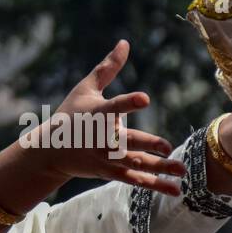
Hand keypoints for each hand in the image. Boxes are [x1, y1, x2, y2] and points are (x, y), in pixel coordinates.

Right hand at [24, 40, 186, 195]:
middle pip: (128, 142)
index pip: (115, 107)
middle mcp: (103, 138)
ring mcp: (106, 158)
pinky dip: (153, 185)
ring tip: (182, 170)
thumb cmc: (70, 114)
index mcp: (98, 114)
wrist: (49, 150)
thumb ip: (107, 68)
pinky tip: (174, 189)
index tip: (144, 99)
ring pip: (136, 163)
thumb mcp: (85, 89)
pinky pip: (134, 179)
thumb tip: (125, 42)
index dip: (129, 103)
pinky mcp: (109, 172)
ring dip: (159, 169)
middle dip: (147, 144)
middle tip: (166, 146)